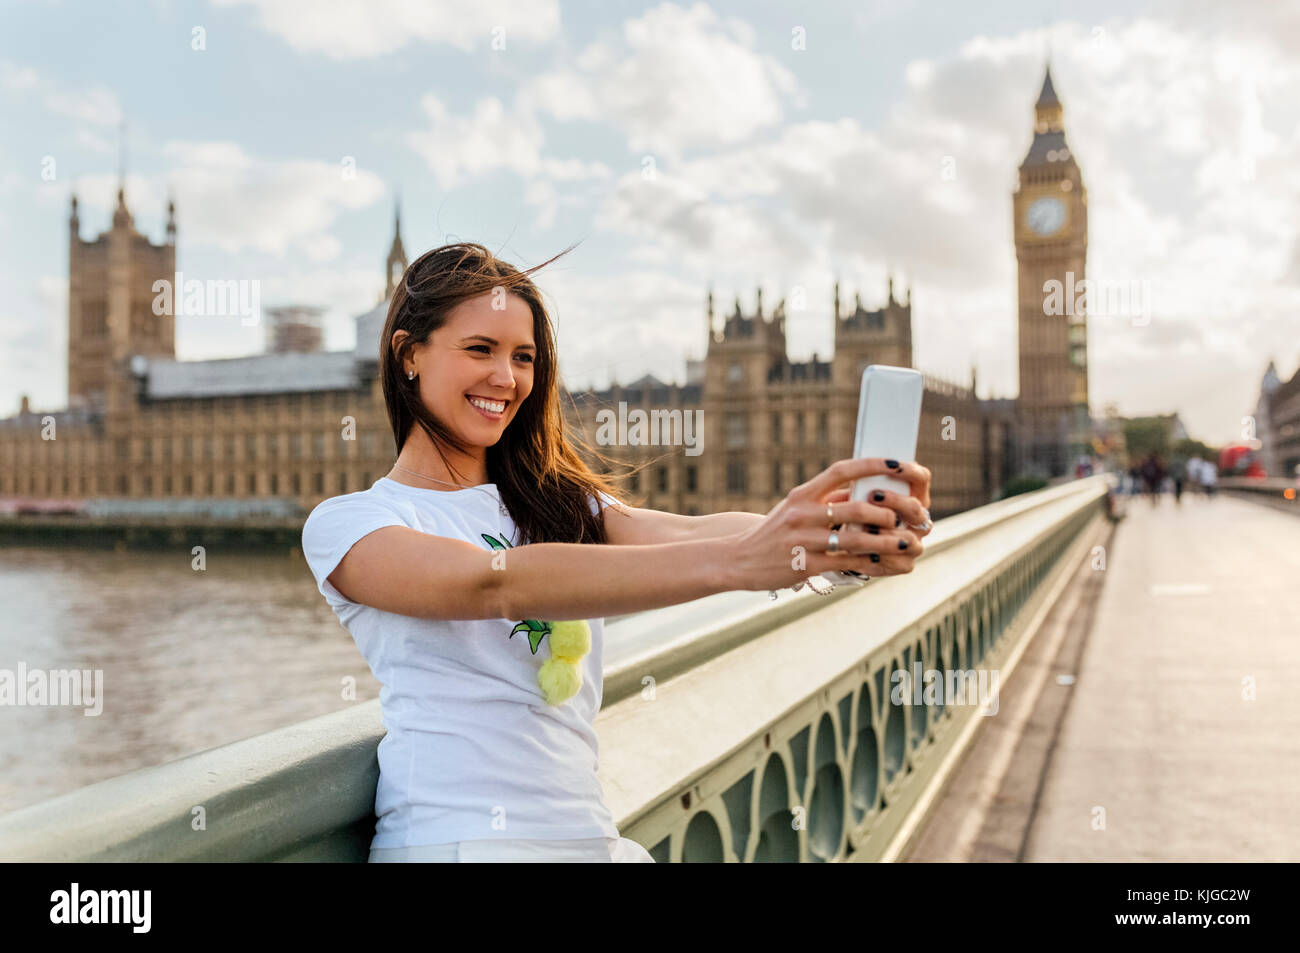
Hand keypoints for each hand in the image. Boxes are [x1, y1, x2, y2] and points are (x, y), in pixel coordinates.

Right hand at [724, 457, 931, 590]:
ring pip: (856, 538)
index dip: (871, 465)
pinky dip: (870, 563)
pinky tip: (885, 563)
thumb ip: (826, 499)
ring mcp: (803, 540)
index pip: (841, 471)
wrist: (740, 558)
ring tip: (905, 542)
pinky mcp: (805, 565)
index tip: (896, 463)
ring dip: (886, 541)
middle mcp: (802, 513)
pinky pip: (846, 563)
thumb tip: (862, 490)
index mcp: (802, 494)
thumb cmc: (775, 532)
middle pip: (855, 507)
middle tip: (903, 518)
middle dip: (886, 513)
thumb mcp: (795, 508)